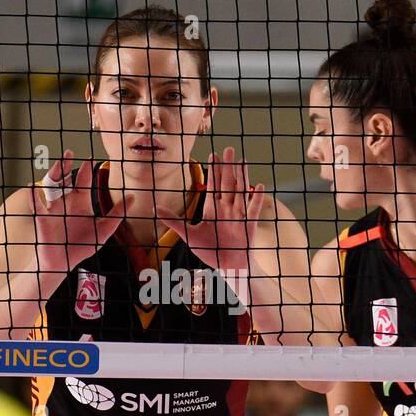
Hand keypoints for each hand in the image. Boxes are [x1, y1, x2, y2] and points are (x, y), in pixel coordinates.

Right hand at [32, 152, 129, 273]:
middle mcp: (66, 202)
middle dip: (66, 166)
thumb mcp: (104, 229)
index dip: (85, 170)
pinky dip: (34, 197)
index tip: (88, 159)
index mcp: (80, 202)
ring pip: (51, 188)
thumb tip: (133, 197)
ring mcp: (53, 209)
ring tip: (57, 165)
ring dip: (53, 175)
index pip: (83, 182)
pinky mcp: (43, 220)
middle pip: (65, 179)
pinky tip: (33, 187)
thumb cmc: (83, 245)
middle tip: (69, 153)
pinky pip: (37, 206)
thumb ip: (117, 213)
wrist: (65, 261)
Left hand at [161, 148, 263, 273]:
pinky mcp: (248, 225)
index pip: (213, 185)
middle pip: (227, 183)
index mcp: (213, 209)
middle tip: (229, 149)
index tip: (214, 154)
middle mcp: (226, 209)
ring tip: (243, 160)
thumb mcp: (188, 234)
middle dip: (228, 167)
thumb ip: (173, 220)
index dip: (214, 170)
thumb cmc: (210, 250)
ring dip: (242, 176)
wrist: (227, 266)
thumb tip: (154, 209)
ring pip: (240, 191)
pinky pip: (253, 210)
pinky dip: (256, 199)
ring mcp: (238, 215)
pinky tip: (260, 186)